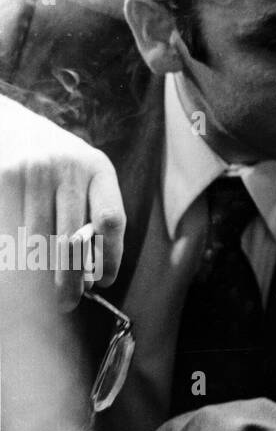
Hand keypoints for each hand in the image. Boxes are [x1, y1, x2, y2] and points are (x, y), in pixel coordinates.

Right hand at [0, 95, 125, 308]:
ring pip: (37, 239)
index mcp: (98, 168)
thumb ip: (96, 213)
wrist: (15, 127)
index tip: (104, 282)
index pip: (111, 219)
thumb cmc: (61, 163)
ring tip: (44, 297)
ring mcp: (33, 173)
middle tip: (68, 303)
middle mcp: (68, 168)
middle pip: (71, 237)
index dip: (110, 256)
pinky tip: (21, 273)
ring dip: (39, 275)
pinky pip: (11, 230)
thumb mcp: (88, 175)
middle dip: (70, 278)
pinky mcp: (6, 179)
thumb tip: (93, 273)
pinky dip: (16, 257)